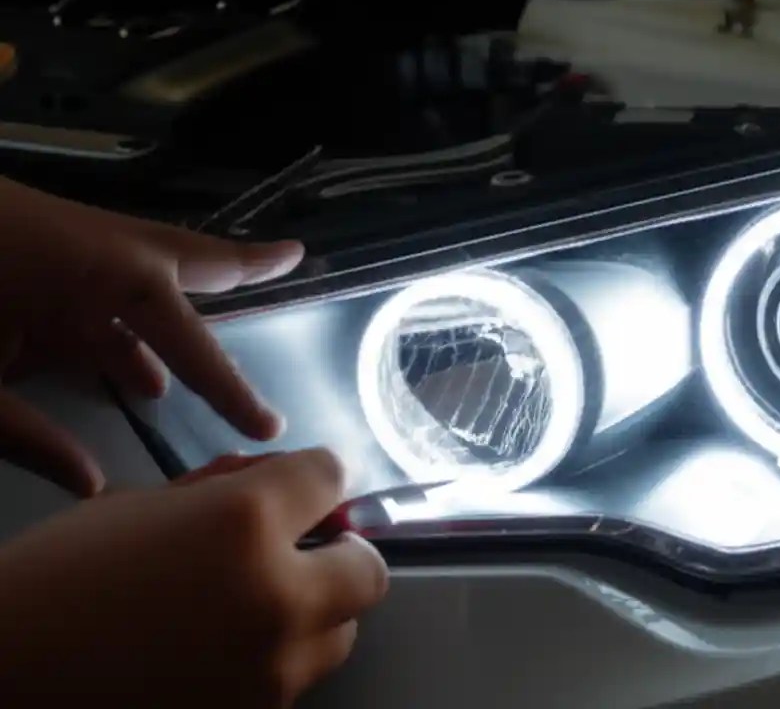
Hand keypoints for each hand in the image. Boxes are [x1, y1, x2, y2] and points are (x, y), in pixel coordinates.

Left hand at [0, 177, 303, 495]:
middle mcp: (99, 255)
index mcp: (100, 277)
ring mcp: (68, 252)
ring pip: (145, 278)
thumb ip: (27, 433)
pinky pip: (99, 294)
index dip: (228, 388)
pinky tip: (134, 374)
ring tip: (206, 362)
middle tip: (294, 258)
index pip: (187, 340)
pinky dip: (121, 332)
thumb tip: (91, 484)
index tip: (267, 426)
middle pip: (191, 259)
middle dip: (242, 265)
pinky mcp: (36, 258)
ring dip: (175, 317)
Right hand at [0, 449, 388, 707]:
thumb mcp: (139, 505)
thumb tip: (276, 481)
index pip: (330, 478)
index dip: (315, 477)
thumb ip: (223, 490)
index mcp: (246, 524)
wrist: (7, 676)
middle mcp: (279, 597)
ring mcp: (272, 669)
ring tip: (257, 604)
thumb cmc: (58, 578)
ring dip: (315, 610)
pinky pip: (294, 678)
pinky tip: (225, 648)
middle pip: (367, 569)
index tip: (304, 485)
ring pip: (340, 634)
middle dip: (342, 551)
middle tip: (305, 548)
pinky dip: (277, 657)